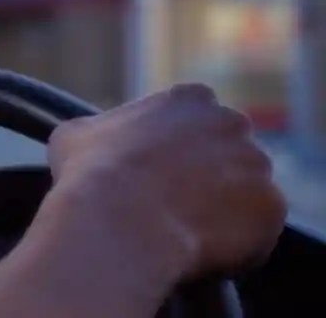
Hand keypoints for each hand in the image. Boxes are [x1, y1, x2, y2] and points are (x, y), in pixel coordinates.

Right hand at [46, 83, 285, 282]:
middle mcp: (232, 123)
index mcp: (190, 99)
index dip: (177, 149)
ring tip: (184, 231)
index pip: (195, 121)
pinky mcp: (271, 208)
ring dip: (223, 208)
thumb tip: (92, 141)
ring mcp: (257, 165)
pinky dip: (236, 241)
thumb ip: (99, 130)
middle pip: (228, 152)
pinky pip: (257, 229)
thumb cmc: (90, 173)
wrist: (118, 218)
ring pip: (245, 192)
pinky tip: (200, 249)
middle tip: (175, 202)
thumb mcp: (76, 134)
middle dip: (209, 174)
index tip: (161, 171)